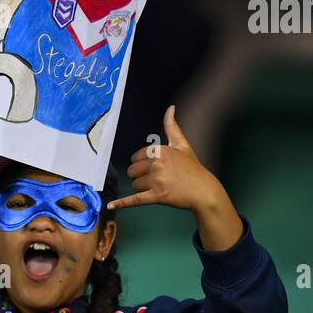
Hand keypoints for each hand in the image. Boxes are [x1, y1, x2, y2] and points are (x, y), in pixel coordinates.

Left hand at [109, 106, 229, 213]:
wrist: (203, 190)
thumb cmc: (192, 167)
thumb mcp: (182, 144)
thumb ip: (172, 126)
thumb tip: (170, 107)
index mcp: (159, 150)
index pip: (135, 157)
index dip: (142, 164)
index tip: (154, 167)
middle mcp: (157, 164)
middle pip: (132, 171)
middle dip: (140, 176)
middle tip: (156, 179)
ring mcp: (157, 181)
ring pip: (134, 185)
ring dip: (141, 188)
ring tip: (158, 188)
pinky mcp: (157, 196)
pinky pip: (134, 199)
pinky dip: (122, 203)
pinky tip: (110, 205)